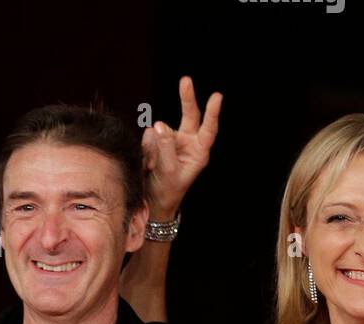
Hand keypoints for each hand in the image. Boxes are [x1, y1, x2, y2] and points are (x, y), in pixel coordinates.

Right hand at [140, 75, 221, 220]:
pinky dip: (146, 150)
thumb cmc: (168, 191)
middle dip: (186, 98)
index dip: (212, 113)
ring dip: (153, 148)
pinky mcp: (156, 142)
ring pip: (160, 130)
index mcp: (199, 152)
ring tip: (152, 168)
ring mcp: (172, 141)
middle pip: (189, 115)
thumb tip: (159, 124)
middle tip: (185, 80)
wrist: (153, 202)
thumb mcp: (169, 171)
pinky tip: (148, 165)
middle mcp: (188, 143)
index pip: (208, 130)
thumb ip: (166, 147)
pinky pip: (148, 137)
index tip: (217, 97)